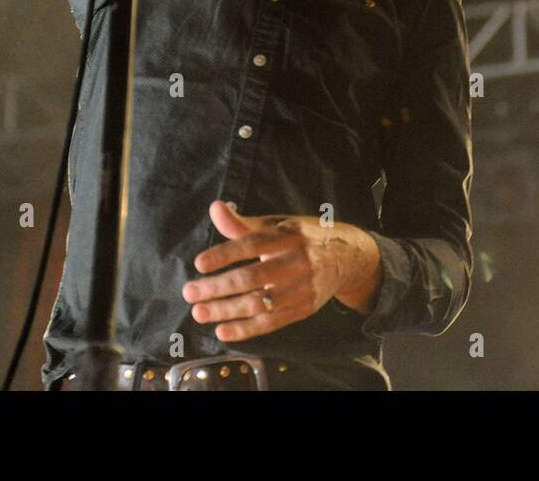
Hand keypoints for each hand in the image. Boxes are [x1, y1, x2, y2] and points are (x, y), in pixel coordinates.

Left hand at [182, 201, 381, 341]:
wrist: (348, 258)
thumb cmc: (303, 237)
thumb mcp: (278, 224)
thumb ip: (243, 223)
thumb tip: (215, 207)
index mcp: (288, 235)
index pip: (252, 244)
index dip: (225, 254)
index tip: (199, 264)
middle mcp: (296, 262)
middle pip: (252, 277)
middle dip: (218, 287)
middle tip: (190, 292)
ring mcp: (302, 288)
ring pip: (259, 303)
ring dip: (226, 310)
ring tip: (200, 312)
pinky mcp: (304, 309)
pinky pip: (271, 323)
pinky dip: (246, 329)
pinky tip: (223, 331)